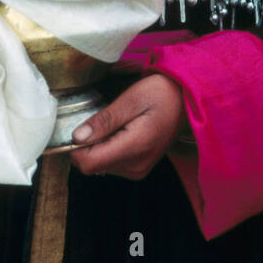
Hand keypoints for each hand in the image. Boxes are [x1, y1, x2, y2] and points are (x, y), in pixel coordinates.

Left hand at [69, 74, 186, 179]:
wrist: (186, 100)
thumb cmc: (161, 93)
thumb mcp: (131, 99)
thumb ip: (104, 120)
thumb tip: (77, 137)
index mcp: (134, 148)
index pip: (89, 163)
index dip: (75, 147)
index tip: (79, 125)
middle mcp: (135, 166)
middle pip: (92, 165)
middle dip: (87, 143)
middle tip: (101, 118)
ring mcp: (138, 169)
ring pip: (100, 165)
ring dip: (98, 145)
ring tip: (114, 122)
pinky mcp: (139, 167)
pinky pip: (111, 163)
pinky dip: (108, 147)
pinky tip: (120, 130)